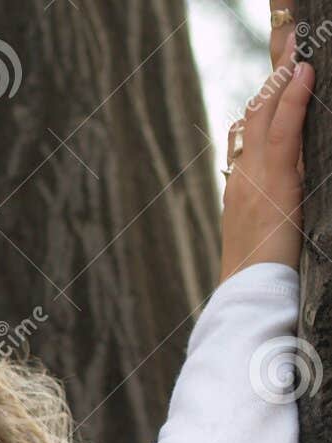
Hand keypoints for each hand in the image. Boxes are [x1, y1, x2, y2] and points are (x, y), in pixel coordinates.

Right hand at [218, 9, 313, 284]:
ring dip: (282, 73)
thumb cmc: (260, 282)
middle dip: (273, 74)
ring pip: (265, 115)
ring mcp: (253, 179)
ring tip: (297, 39)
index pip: (254, 132)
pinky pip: (281, 132)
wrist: (246, 304)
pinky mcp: (270, 185)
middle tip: (288, 35)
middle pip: (256, 113)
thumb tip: (292, 189)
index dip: (267, 98)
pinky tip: (303, 72)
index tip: (279, 71)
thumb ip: (277, 208)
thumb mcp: (269, 238)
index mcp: (242, 188)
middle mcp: (243, 177)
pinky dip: (291, 99)